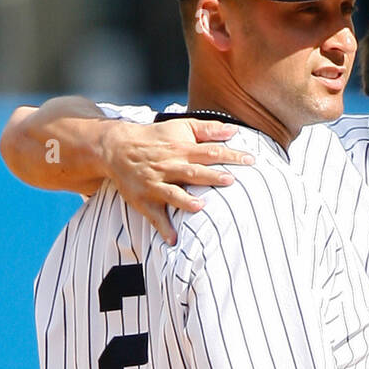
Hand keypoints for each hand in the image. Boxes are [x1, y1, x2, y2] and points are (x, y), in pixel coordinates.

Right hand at [99, 118, 253, 244]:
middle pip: (193, 172)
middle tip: (232, 180)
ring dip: (186, 201)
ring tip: (200, 207)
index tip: (250, 160)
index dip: (230, 156)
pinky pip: (154, 216)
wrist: (117, 147)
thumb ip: (208, 129)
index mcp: (181, 149)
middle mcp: (168, 166)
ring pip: (172, 193)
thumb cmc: (155, 138)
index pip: (210, 152)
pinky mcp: (144, 200)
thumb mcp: (180, 127)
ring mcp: (155, 184)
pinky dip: (163, 229)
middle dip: (212, 176)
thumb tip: (234, 131)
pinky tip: (174, 240)